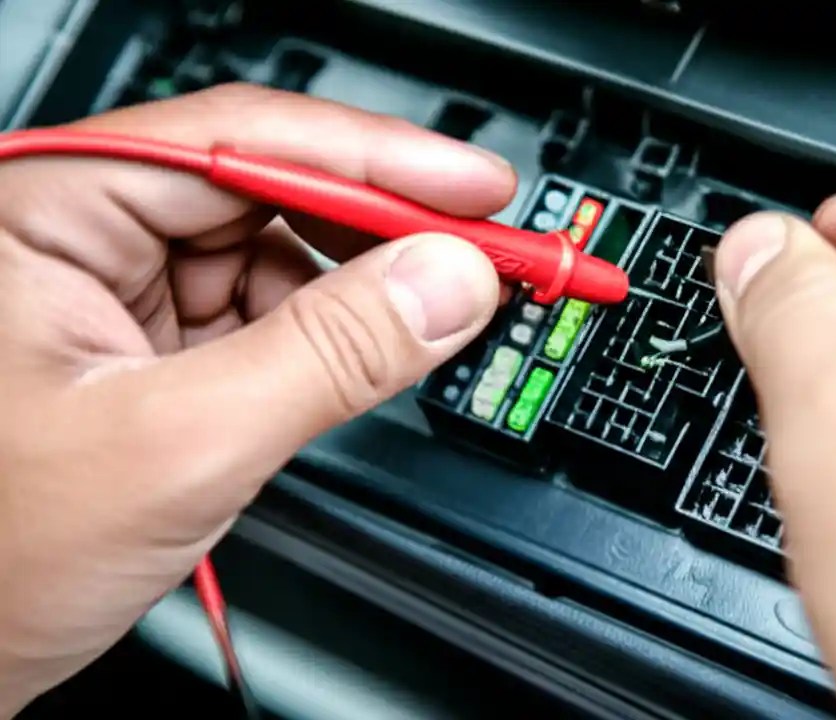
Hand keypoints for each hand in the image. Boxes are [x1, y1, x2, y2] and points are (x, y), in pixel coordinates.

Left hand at [0, 84, 512, 714]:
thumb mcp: (179, 444)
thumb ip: (329, 354)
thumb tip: (447, 281)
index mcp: (40, 212)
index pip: (240, 141)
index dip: (378, 159)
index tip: (479, 188)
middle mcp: (75, 231)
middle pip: (269, 186)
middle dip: (380, 229)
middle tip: (481, 255)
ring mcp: (113, 287)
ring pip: (276, 251)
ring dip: (360, 287)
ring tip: (429, 320)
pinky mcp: (150, 343)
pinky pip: (266, 309)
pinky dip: (330, 331)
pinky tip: (368, 352)